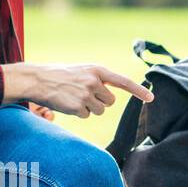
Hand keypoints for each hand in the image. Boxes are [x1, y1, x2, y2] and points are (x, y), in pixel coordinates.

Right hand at [2, 62, 153, 118]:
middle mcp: (94, 81)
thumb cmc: (58, 75)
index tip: (151, 98)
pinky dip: (78, 113)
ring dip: (88, 108)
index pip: (123, 81)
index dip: (138, 90)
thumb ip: (96, 80)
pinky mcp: (78, 106)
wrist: (36, 79)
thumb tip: (109, 97)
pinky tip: (67, 104)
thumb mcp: (80, 71)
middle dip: (99, 101)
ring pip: (99, 111)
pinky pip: (86, 116)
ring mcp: (86, 94)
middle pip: (110, 101)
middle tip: (82, 95)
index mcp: (96, 70)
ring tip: (72, 98)